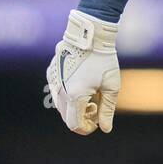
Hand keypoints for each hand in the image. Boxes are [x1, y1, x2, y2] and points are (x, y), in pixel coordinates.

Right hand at [46, 10, 121, 134]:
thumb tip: (105, 129)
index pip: (74, 125)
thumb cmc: (104, 59)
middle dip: (81, 117)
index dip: (86, 128)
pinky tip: (81, 84)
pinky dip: (67, 95)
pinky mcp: (51, 73)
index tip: (97, 122)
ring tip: (90, 94)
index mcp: (75, 96)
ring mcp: (53, 81)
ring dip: (74, 107)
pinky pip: (56, 91)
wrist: (90, 34)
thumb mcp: (111, 86)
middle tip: (95, 107)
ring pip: (60, 105)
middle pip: (66, 117)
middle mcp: (60, 91)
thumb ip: (107, 109)